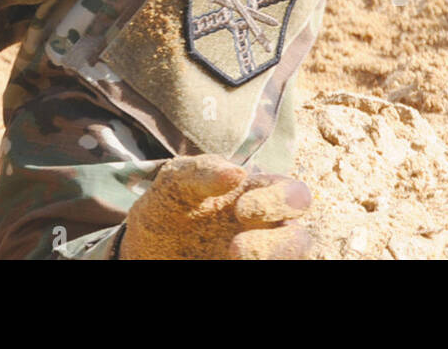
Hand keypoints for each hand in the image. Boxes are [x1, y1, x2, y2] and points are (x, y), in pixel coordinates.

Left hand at [119, 153, 312, 259]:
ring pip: (292, 262)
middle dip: (280, 246)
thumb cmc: (168, 207)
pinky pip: (271, 275)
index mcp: (259, 197)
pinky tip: (223, 265)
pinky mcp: (250, 274)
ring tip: (232, 258)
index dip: (278, 202)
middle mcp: (267, 232)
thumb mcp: (176, 183)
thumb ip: (202, 172)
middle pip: (300, 240)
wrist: (147, 249)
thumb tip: (238, 173)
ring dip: (270, 262)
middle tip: (235, 248)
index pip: (295, 195)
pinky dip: (257, 267)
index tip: (241, 209)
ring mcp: (260, 258)